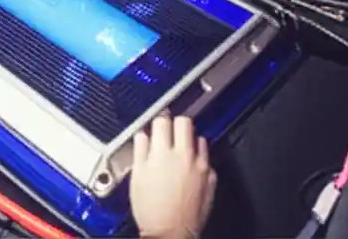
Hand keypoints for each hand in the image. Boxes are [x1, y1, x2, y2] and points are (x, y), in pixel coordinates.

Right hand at [130, 114, 217, 238]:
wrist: (172, 233)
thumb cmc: (151, 211)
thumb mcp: (137, 178)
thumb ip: (140, 151)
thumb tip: (142, 135)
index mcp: (162, 153)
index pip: (162, 121)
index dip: (158, 120)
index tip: (157, 122)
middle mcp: (184, 155)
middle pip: (185, 122)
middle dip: (176, 124)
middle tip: (170, 132)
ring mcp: (200, 165)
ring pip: (199, 138)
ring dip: (189, 141)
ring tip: (180, 152)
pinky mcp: (211, 176)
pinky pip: (207, 158)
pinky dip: (199, 159)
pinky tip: (189, 168)